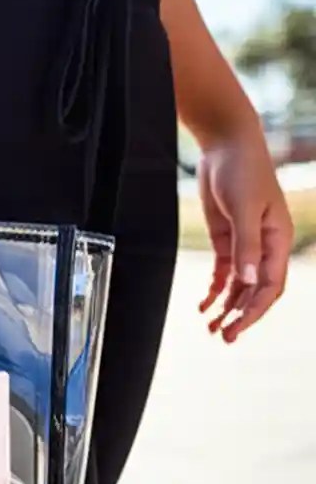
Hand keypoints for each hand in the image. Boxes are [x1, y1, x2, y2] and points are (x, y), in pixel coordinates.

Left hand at [197, 134, 293, 343]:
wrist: (227, 146)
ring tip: (211, 328)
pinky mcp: (227, 238)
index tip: (236, 328)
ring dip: (227, 306)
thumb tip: (246, 279)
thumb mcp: (244, 209)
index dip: (255, 310)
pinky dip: (215, 289)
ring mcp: (245, 243)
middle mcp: (264, 245)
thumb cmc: (243, 171)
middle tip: (222, 337)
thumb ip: (245, 245)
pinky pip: (224, 271)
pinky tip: (204, 304)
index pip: (271, 285)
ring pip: (239, 284)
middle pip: (255, 290)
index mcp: (278, 240)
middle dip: (241, 315)